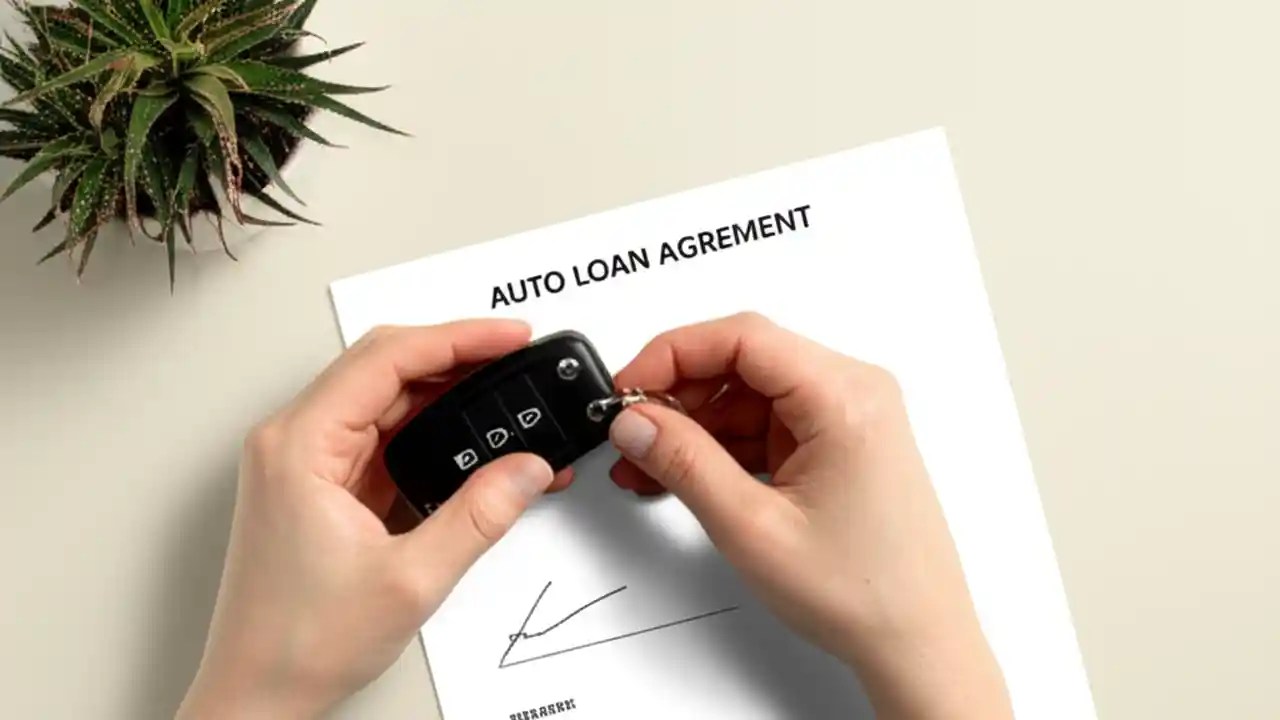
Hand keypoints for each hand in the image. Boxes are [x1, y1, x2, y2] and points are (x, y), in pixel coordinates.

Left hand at [177, 320, 567, 718]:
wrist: (257, 695)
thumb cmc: (298, 643)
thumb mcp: (410, 579)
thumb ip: (479, 517)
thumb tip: (526, 469)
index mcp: (298, 446)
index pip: (386, 358)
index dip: (457, 338)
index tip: (509, 336)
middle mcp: (294, 442)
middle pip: (384, 366)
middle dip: (456, 355)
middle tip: (515, 355)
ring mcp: (305, 462)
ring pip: (385, 398)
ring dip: (445, 393)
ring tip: (503, 394)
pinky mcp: (321, 484)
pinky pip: (381, 435)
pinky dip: (429, 431)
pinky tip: (469, 438)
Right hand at [604, 312, 1012, 719]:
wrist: (918, 643)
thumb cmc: (865, 592)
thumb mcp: (753, 528)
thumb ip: (685, 464)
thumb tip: (636, 421)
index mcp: (845, 397)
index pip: (742, 337)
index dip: (673, 353)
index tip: (628, 387)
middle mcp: (853, 394)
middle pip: (744, 361)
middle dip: (679, 394)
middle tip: (631, 431)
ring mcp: (847, 418)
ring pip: (750, 395)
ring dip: (695, 425)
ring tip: (646, 465)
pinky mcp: (838, 444)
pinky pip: (766, 424)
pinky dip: (722, 446)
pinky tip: (683, 474)